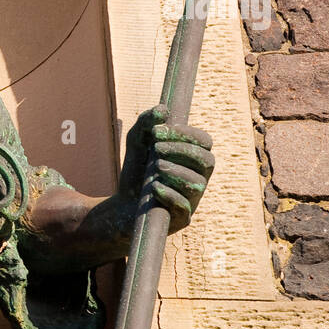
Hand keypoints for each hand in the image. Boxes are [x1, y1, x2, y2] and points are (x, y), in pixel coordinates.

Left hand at [117, 105, 214, 231]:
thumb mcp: (136, 141)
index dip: (185, 134)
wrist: (120, 205)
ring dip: (175, 172)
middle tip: (156, 149)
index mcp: (193, 159)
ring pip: (197, 184)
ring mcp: (192, 200)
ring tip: (154, 169)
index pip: (205, 142)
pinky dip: (169, 194)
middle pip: (208, 161)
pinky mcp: (181, 219)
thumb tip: (163, 109)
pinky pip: (185, 207)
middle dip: (182, 151)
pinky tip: (153, 187)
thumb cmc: (135, 171)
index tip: (157, 132)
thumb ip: (146, 122)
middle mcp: (198, 178)